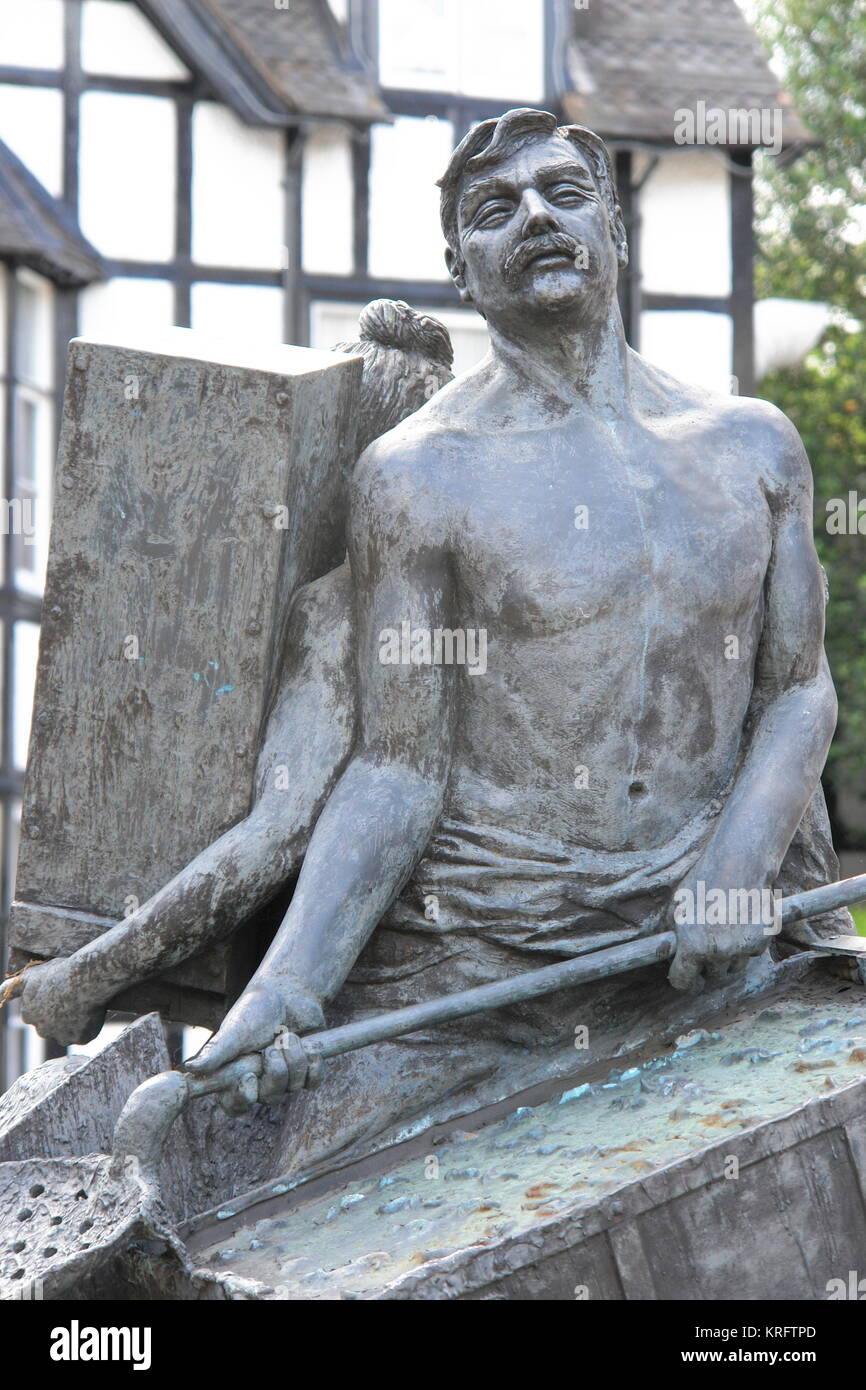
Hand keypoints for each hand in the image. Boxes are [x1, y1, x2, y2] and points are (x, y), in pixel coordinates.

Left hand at [18, 957, 106, 1044]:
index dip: (48, 1005)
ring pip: (67, 1033)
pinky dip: (88, 1027)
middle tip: (73, 999)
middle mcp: (41, 1028)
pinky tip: (92, 1012)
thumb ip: (12, 988)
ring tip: (84, 1004)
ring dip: (73, 1024)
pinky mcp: (78, 1038)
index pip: (36, 1015)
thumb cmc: (58, 973)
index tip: (58, 995)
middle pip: (51, 1027)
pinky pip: (83, 1035)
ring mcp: (60, 1035)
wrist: (83, 978)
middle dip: (59, 1018)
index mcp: (29, 1014)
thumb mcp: (31, 976)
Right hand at [183, 978, 325, 1114]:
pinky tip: (310, 1048)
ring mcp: (283, 1078)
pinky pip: (312, 1082)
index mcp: (235, 1074)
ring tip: (288, 1035)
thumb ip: (216, 1051)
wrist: (288, 993)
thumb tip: (190, 1069)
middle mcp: (258, 1081)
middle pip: (268, 1097)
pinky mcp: (304, 1071)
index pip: (234, 1105)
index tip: (249, 1077)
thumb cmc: (255, 1010)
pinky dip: (314, 1065)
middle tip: (272, 1048)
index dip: (241, 1099)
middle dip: (275, 1071)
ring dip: (294, 1058)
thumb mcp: (235, 1029)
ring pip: (293, 1086)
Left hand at [668, 869, 773, 992]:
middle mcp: (717, 953)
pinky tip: (740, 924)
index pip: (684, 982)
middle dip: (707, 965)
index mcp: (692, 947)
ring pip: (733, 968)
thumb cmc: (703, 882)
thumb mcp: (677, 907)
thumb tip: (669, 952)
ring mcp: (741, 949)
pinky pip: (750, 954)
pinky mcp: (761, 942)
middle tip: (706, 948)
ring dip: (728, 958)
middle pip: (712, 976)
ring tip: (723, 934)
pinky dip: (746, 945)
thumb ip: (673, 934)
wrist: (738, 864)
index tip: (686, 976)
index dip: (683, 979)